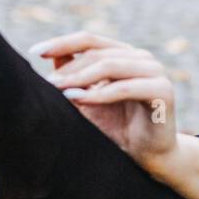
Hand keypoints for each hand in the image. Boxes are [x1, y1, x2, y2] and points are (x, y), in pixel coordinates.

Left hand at [30, 30, 176, 174]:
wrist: (147, 158)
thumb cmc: (117, 129)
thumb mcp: (89, 101)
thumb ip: (75, 79)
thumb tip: (50, 56)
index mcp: (125, 55)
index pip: (90, 40)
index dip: (62, 43)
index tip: (35, 51)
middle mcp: (142, 58)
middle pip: (98, 52)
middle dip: (69, 68)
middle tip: (47, 83)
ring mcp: (155, 72)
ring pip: (110, 66)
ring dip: (81, 78)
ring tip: (59, 90)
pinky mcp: (163, 91)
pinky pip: (125, 88)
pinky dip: (100, 94)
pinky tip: (78, 99)